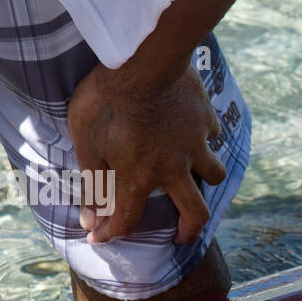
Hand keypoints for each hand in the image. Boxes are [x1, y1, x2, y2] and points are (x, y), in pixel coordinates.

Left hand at [67, 62, 226, 243]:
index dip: (111, 233)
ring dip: (206, 181)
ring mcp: (195, 144)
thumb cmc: (107, 101)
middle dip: (189, 231)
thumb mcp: (86, 142)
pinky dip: (206, 138)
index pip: (128, 218)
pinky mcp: (206, 119)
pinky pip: (212, 136)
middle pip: (195, 213)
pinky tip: (196, 131)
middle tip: (181, 236)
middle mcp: (173, 168)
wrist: (143, 61)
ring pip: (215, 175)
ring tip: (197, 178)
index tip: (100, 239)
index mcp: (140, 176)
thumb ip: (93, 182)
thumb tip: (89, 219)